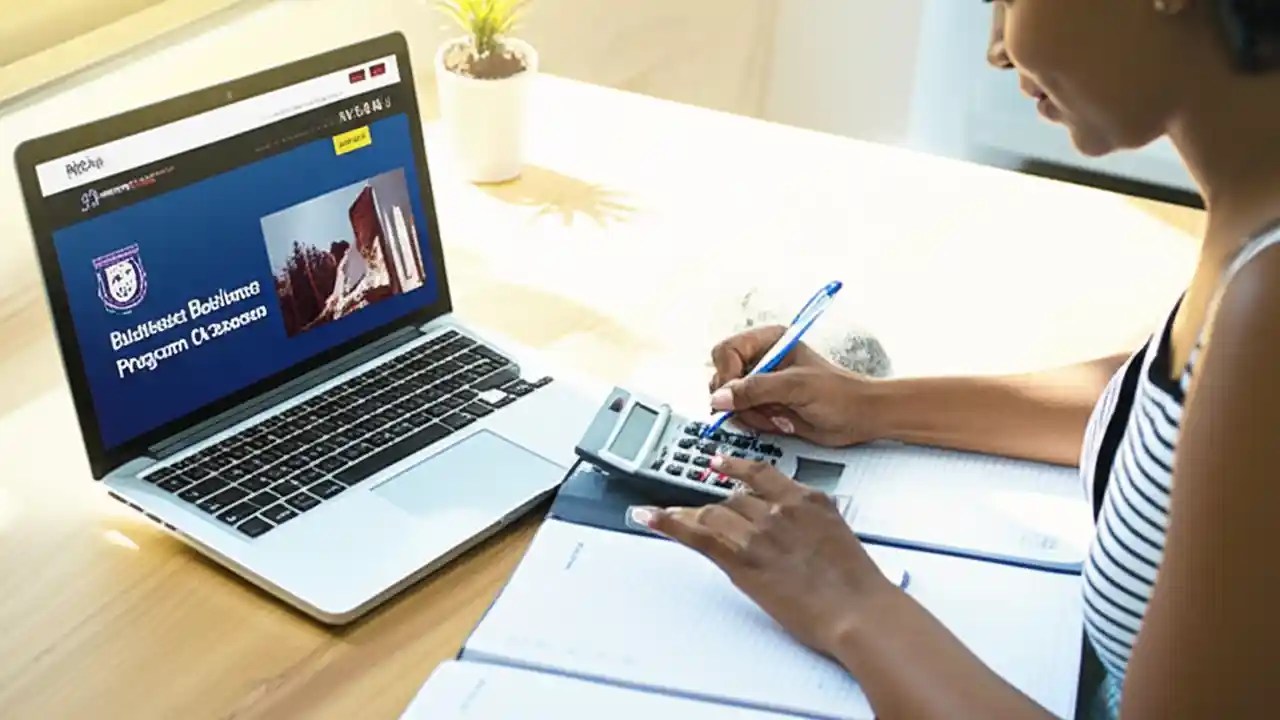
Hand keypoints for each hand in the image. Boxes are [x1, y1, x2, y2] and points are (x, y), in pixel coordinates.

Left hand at [633, 456, 900, 657]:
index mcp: (805, 500)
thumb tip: (797, 526)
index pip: (760, 474)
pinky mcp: (741, 558)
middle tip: (698, 511)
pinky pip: (696, 534)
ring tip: (671, 516)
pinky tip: (647, 515)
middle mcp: (778, 509)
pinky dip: (667, 523)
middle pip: (733, 498)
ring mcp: (758, 532)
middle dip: (716, 507)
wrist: (857, 610)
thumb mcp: (838, 536)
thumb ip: (812, 521)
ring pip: (713, 513)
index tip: (721, 464)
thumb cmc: (857, 584)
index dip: (735, 468)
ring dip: (692, 516)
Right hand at [709, 325, 883, 446]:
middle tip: (763, 407)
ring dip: (751, 414)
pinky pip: (742, 416)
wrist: (861, 418)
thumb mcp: (796, 386)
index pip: (726, 351)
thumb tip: (719, 397)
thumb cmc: (839, 394)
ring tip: (779, 415)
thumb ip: (755, 389)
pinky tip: (781, 421)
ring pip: (729, 401)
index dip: (726, 374)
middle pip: (722, 377)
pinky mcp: (764, 406)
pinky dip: (757, 423)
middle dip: (739, 399)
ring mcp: (760, 385)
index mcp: (768, 341)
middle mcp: (761, 360)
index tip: (734, 394)